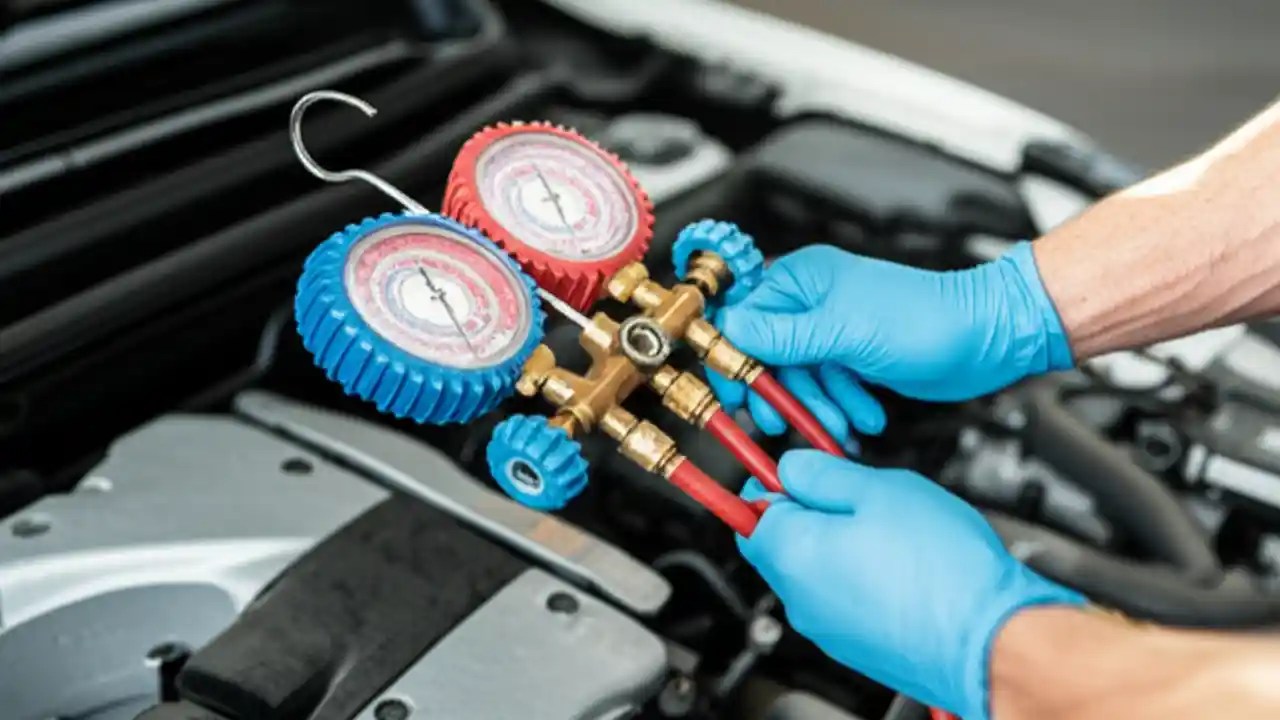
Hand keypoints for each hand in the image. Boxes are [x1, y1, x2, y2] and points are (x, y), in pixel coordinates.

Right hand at [710, 242, 1071, 440]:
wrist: (986, 338)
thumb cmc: (929, 320)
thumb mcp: (844, 332)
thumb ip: (783, 335)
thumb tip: (730, 330)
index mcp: (802, 280)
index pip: (742, 319)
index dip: (736, 360)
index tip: (737, 393)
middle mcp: (811, 302)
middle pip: (766, 356)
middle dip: (779, 394)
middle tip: (780, 422)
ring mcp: (832, 330)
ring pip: (798, 379)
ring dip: (816, 408)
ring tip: (839, 426)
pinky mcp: (852, 356)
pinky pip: (826, 388)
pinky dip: (840, 408)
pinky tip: (860, 420)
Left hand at [738, 451, 1083, 719]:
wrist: (993, 639)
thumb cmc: (944, 567)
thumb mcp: (878, 488)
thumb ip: (821, 473)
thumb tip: (789, 468)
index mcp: (791, 554)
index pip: (748, 514)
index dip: (775, 485)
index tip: (804, 473)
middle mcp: (799, 600)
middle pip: (782, 545)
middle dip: (813, 516)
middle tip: (861, 498)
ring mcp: (828, 630)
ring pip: (816, 574)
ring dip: (841, 548)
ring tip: (894, 535)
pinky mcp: (860, 649)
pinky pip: (845, 603)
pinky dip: (863, 581)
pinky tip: (905, 569)